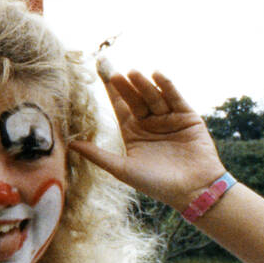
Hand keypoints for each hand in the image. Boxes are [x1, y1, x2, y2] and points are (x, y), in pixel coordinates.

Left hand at [70, 69, 224, 210]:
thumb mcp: (121, 169)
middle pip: (135, 99)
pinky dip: (167, 86)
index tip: (100, 71)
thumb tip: (70, 144)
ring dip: (143, 85)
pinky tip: (156, 75)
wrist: (193, 191)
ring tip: (132, 73)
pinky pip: (175, 98)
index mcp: (133, 132)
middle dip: (125, 86)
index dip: (110, 89)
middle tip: (113, 74)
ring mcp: (169, 119)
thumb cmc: (156, 184)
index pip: (119, 105)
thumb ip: (97, 155)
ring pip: (153, 97)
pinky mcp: (188, 117)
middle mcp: (150, 123)